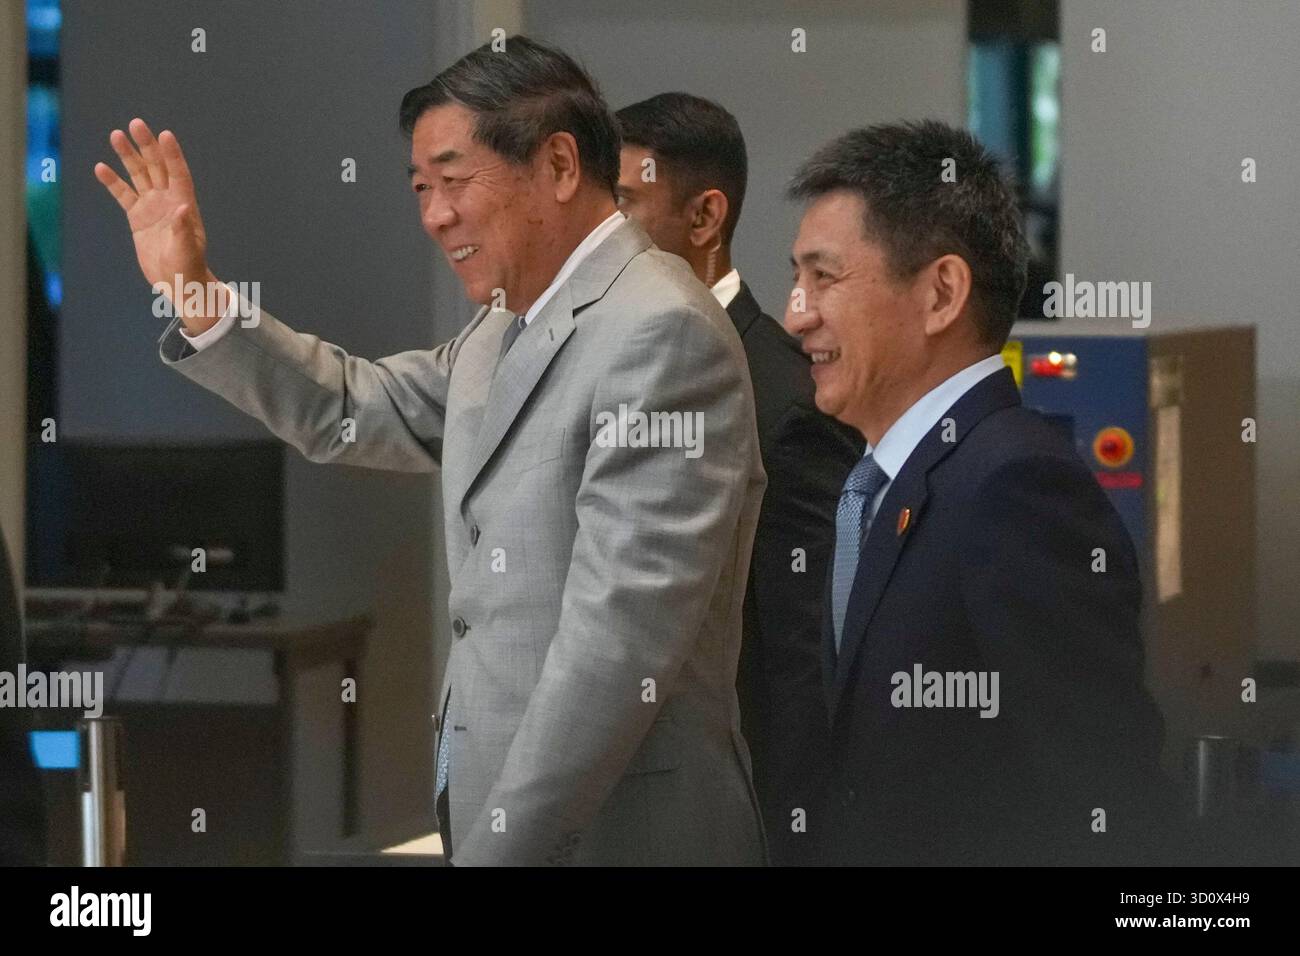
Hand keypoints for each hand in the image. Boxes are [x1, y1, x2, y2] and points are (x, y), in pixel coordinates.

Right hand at [94, 118, 222, 331]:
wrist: (178, 283)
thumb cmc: (189, 268)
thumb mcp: (187, 251)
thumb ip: (184, 231)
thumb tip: (183, 208)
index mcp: (185, 205)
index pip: (179, 174)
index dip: (172, 155)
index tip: (164, 134)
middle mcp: (168, 201)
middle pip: (156, 167)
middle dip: (146, 146)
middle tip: (135, 124)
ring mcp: (152, 207)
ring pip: (139, 176)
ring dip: (128, 156)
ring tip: (116, 135)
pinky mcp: (138, 217)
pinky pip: (123, 195)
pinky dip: (113, 182)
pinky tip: (101, 168)